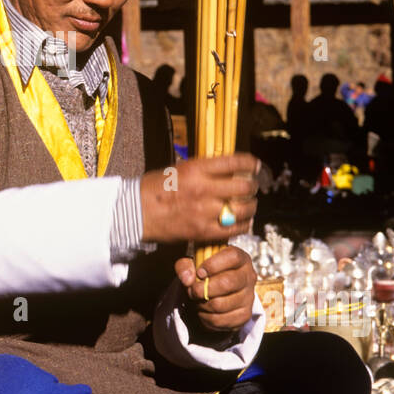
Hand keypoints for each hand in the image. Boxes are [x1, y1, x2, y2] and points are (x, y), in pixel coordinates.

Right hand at [140, 153, 259, 245]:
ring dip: (251, 206)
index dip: (251, 163)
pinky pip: (234, 229)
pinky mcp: (203, 231)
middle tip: (252, 186)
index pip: (235, 162)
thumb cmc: (155, 188)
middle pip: (244, 187)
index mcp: (196, 169)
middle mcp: (204, 189)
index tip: (255, 165)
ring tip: (248, 204)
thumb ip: (204, 169)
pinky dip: (244, 224)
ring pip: (243, 209)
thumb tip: (227, 168)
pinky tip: (243, 220)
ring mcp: (205, 212)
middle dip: (252, 186)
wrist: (138, 212)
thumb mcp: (179, 168)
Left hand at [174, 245, 255, 332]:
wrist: (216, 293)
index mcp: (240, 258)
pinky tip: (204, 310)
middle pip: (227, 283)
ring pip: (221, 304)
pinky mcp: (244, 315)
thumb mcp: (193, 263)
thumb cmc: (205, 273)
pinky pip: (220, 320)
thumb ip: (185, 265)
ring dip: (202, 304)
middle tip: (192, 290)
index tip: (199, 272)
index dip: (213, 264)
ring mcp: (249, 297)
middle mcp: (248, 276)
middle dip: (203, 289)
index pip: (233, 257)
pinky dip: (206, 317)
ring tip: (198, 300)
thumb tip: (187, 279)